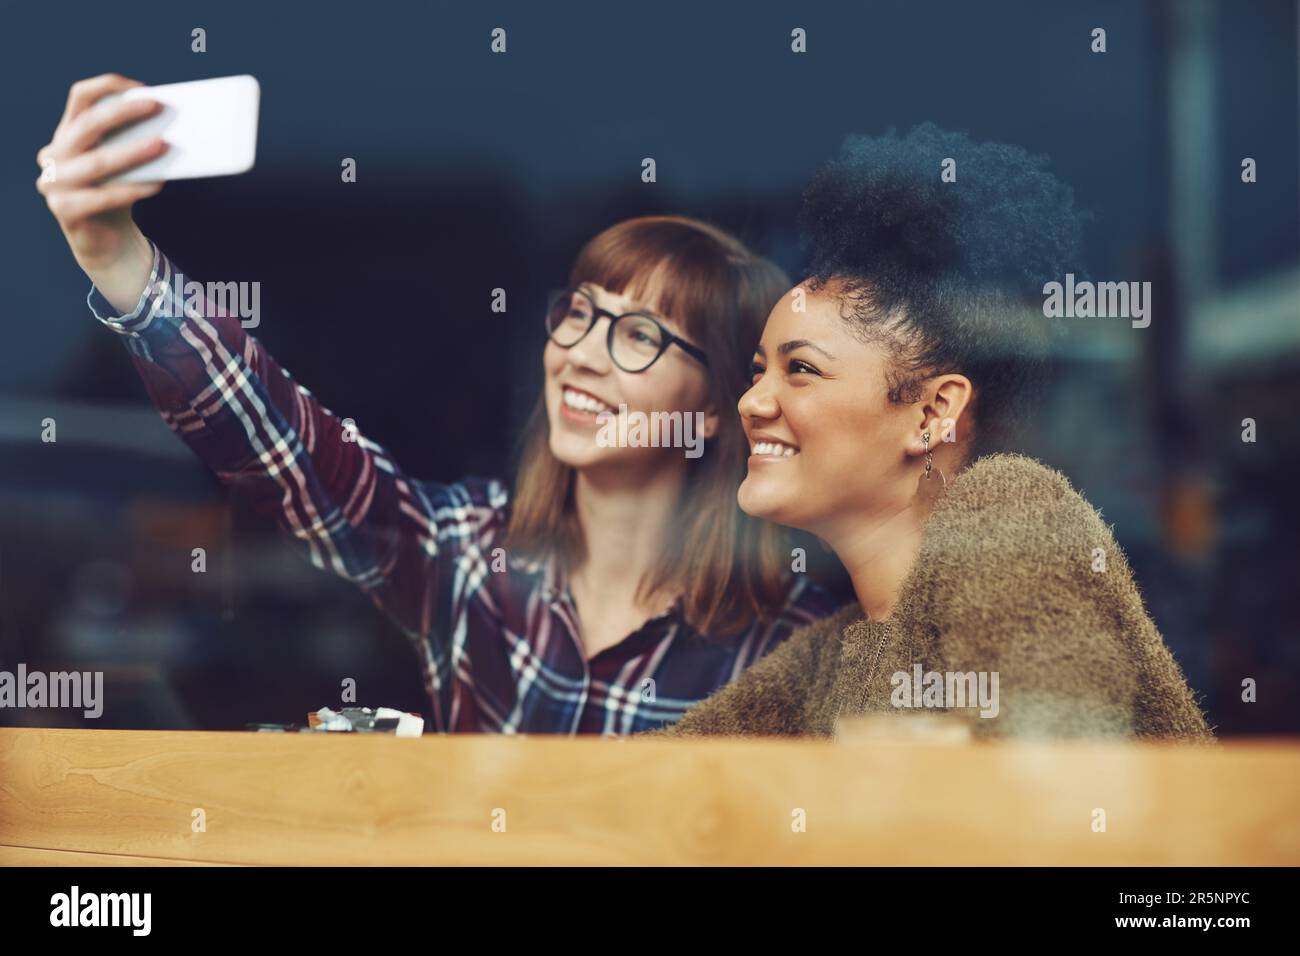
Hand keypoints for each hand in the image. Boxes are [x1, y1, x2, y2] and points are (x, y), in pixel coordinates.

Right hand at [36, 74, 166, 307]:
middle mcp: (53, 154)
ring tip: (164, 145)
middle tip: (158, 107)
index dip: (109, 87)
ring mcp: (53, 182)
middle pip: (88, 124)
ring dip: (133, 152)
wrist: (108, 242)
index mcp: (66, 134)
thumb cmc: (119, 193)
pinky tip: (157, 184)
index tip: (143, 89)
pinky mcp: (64, 210)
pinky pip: (103, 197)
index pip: (80, 97)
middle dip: (124, 112)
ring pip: (97, 162)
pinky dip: (133, 189)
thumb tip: (169, 122)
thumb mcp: (123, 163)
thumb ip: (132, 141)